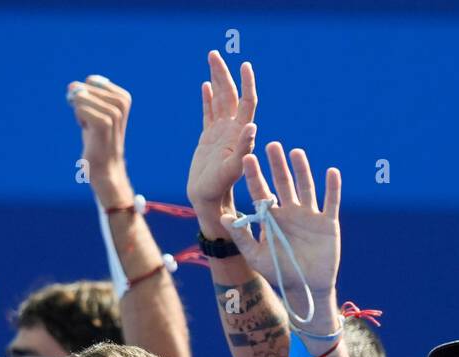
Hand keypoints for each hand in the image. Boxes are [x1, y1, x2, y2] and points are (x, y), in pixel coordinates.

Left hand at [67, 74, 133, 205]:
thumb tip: (72, 86)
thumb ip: (85, 94)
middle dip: (81, 106)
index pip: (91, 81)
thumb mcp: (95, 111)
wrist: (105, 168)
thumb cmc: (98, 140)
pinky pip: (80, 109)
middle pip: (85, 88)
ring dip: (80, 114)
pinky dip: (80, 120)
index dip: (87, 98)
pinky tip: (90, 132)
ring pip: (81, 98)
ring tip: (92, 129)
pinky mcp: (105, 123)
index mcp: (124, 97)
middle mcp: (122, 103)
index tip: (96, 116)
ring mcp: (115, 113)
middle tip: (93, 124)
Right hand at [187, 51, 256, 221]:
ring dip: (216, 80)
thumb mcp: (233, 170)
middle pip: (231, 96)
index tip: (245, 65)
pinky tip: (206, 85)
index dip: (247, 84)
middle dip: (224, 74)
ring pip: (219, 100)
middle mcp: (233, 131)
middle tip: (215, 53)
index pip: (247, 103)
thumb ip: (243, 149)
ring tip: (212, 59)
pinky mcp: (208, 139)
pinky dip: (208, 98)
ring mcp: (221, 134)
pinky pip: (209, 113)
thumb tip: (252, 126)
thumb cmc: (221, 190)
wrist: (208, 201)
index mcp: (241, 135)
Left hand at [220, 142, 340, 305]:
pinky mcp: (328, 223)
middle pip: (283, 183)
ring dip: (301, 170)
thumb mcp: (256, 256)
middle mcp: (290, 211)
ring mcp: (309, 215)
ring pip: (306, 187)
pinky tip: (331, 172)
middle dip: (277, 165)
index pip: (261, 191)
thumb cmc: (279, 272)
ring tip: (295, 152)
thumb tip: (221, 216)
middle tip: (271, 146)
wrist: (306, 288)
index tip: (246, 158)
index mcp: (271, 218)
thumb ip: (240, 236)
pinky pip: (331, 202)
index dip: (254, 175)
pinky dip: (333, 187)